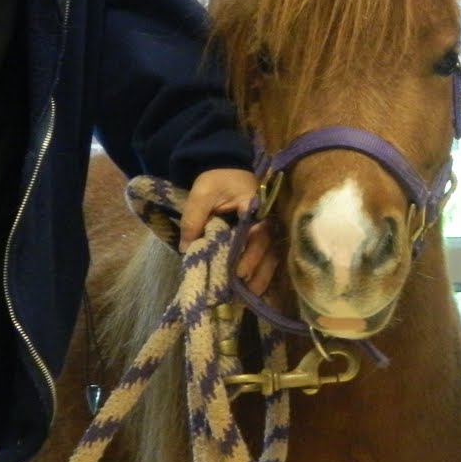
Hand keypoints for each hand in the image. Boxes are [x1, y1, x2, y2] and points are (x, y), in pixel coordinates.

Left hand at [179, 167, 276, 294]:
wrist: (225, 166)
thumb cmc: (216, 179)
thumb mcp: (202, 193)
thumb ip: (194, 218)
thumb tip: (188, 248)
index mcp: (255, 206)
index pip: (258, 232)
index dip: (251, 252)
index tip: (239, 271)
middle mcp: (266, 218)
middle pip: (269, 247)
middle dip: (258, 270)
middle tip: (245, 289)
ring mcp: (267, 227)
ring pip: (272, 254)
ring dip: (263, 275)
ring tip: (251, 296)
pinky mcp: (262, 234)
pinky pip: (268, 255)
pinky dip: (263, 272)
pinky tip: (256, 289)